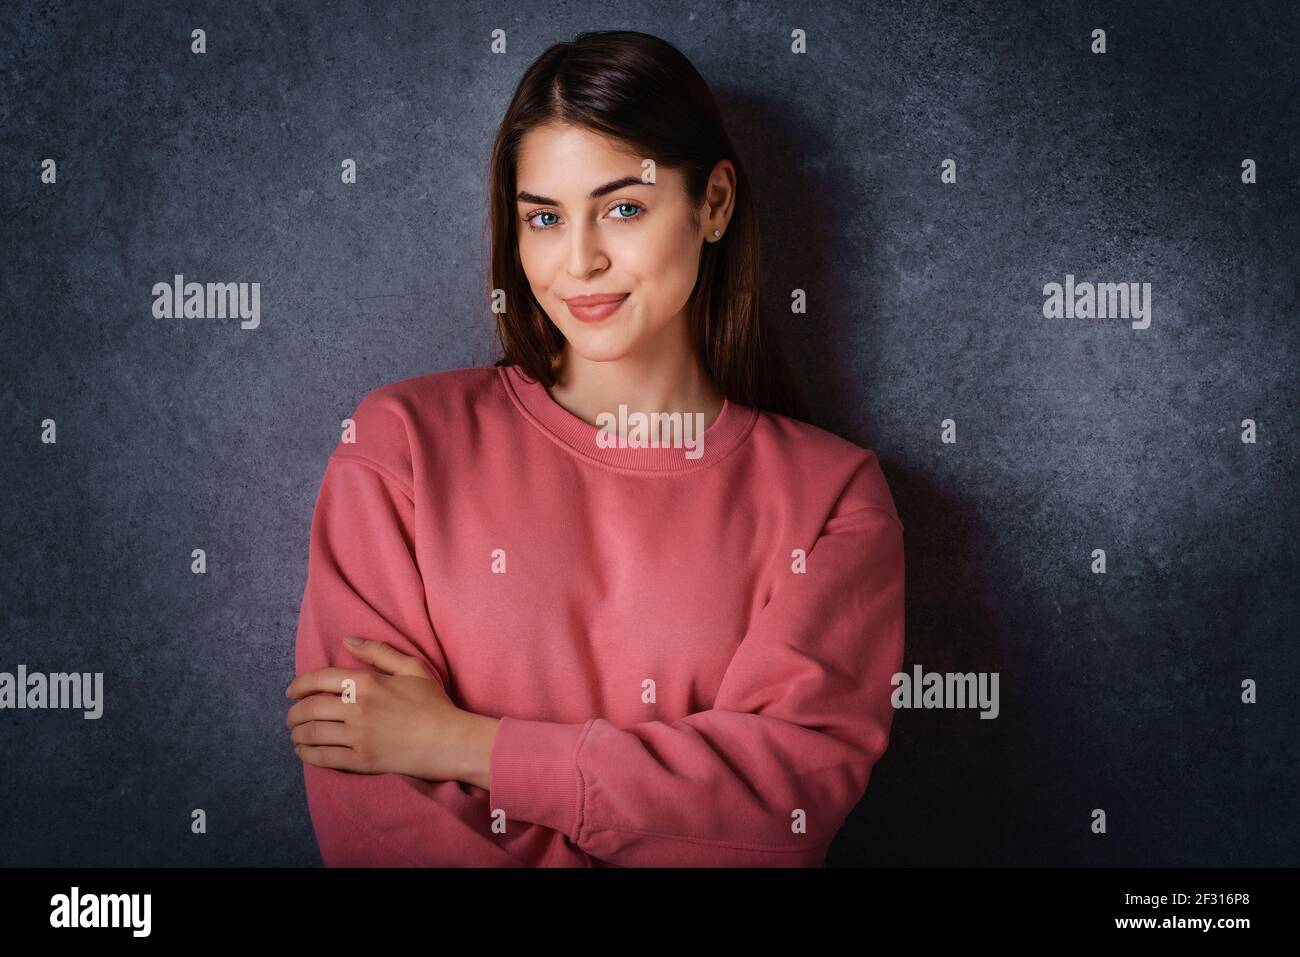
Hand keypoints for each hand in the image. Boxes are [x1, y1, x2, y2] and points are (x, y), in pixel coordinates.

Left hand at [285, 636, 472, 781]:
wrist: (450, 741)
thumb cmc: (433, 703)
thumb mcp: (412, 667)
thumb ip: (378, 651)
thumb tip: (346, 640)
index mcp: (367, 682)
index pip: (318, 679)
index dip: (298, 685)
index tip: (291, 692)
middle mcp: (358, 708)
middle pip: (309, 708)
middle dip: (294, 713)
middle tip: (292, 716)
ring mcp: (358, 736)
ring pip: (311, 733)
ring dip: (297, 734)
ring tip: (297, 734)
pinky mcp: (361, 761)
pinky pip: (322, 758)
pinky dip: (306, 754)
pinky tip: (305, 751)